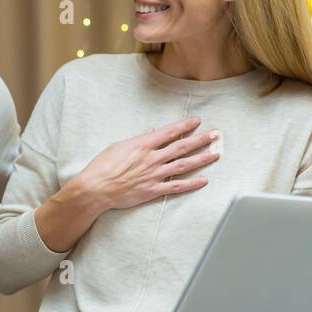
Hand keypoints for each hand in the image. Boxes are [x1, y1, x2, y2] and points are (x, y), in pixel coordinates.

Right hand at [79, 116, 218, 212]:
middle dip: (201, 139)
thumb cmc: (103, 166)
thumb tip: (151, 132)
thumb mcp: (119, 146)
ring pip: (183, 165)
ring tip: (215, 154)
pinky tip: (204, 180)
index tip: (197, 121)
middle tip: (215, 135)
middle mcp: (152, 158)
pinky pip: (176, 186)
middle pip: (182, 147)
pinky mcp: (153, 190)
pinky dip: (191, 183)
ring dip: (201, 159)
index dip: (185, 125)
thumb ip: (138, 139)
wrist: (95, 188)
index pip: (170, 132)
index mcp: (143, 144)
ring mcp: (154, 175)